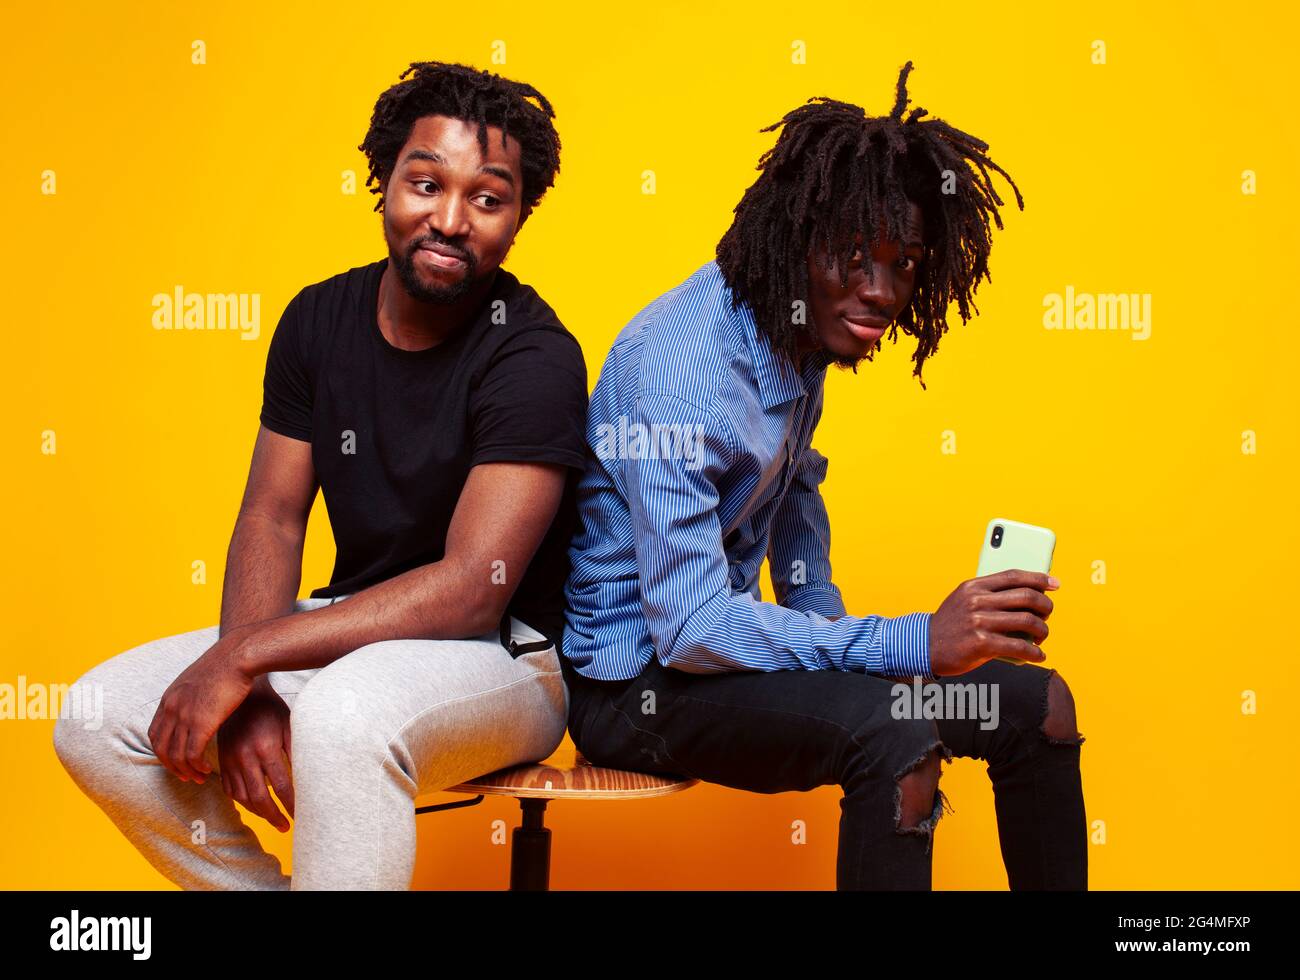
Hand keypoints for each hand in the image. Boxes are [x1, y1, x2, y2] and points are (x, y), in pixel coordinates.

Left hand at [148, 628, 256, 783]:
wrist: (237, 655)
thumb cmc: (227, 664)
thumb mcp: (200, 678)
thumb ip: (193, 695)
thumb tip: (201, 704)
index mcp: (169, 698)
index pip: (155, 734)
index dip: (164, 752)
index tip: (177, 761)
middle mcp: (171, 708)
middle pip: (161, 748)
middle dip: (172, 767)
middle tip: (186, 776)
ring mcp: (184, 715)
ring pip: (176, 755)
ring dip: (186, 771)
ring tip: (199, 778)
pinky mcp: (201, 722)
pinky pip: (192, 754)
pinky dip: (197, 766)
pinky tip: (207, 770)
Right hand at [217, 675, 293, 830]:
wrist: (241, 695)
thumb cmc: (270, 709)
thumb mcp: (289, 725)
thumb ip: (296, 751)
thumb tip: (308, 777)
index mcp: (265, 747)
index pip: (280, 785)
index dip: (290, 804)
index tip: (300, 815)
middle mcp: (245, 757)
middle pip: (259, 797)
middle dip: (273, 816)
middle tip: (286, 827)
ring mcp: (230, 760)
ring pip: (242, 797)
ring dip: (258, 813)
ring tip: (273, 820)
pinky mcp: (222, 761)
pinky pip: (229, 789)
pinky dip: (241, 802)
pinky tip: (254, 806)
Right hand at [928, 569, 1057, 676]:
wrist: (924, 646)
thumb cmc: (951, 625)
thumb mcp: (964, 600)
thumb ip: (990, 595)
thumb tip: (1027, 597)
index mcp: (974, 586)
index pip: (1014, 576)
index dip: (1039, 578)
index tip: (1054, 584)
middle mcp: (977, 601)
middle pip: (1027, 597)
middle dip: (1045, 606)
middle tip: (1047, 615)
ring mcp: (979, 622)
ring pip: (1028, 621)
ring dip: (1043, 631)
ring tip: (1041, 637)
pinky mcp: (981, 644)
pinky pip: (1020, 647)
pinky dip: (1034, 653)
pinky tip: (1038, 656)